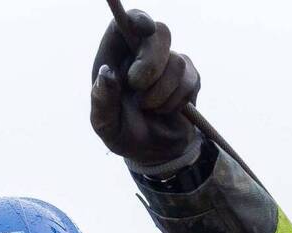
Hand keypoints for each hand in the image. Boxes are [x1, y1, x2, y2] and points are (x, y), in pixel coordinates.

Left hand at [90, 9, 202, 168]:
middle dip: (151, 63)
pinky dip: (176, 102)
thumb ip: (102, 101)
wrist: (154, 153)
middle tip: (138, 87)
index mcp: (117, 55)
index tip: (144, 30)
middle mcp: (143, 53)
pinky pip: (189, 81)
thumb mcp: (106, 125)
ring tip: (149, 108)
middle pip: (159, 34)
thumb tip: (107, 73)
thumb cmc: (124, 133)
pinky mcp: (189, 77)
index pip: (128, 22)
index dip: (138, 19)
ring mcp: (169, 63)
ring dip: (161, 93)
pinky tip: (165, 110)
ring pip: (176, 62)